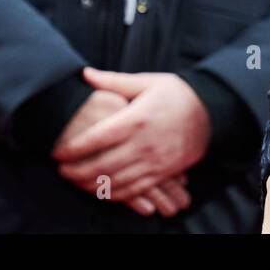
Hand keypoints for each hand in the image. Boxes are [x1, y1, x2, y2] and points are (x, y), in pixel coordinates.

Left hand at [53, 86, 191, 217]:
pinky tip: (101, 191)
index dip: (74, 147)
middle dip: (77, 171)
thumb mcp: (147, 81)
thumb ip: (114, 81)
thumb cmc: (177, 94)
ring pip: (117, 181)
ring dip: (92, 185)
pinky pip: (135, 190)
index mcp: (137, 118)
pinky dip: (115, 194)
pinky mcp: (163, 173)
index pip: (98, 137)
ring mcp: (155, 161)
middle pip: (103, 165)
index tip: (57, 152)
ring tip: (75, 182)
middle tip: (60, 170)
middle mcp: (144, 143)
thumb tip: (85, 74)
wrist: (212, 113)